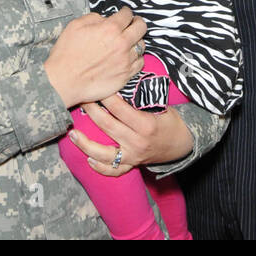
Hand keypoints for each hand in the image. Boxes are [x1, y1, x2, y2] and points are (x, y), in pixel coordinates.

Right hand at [43, 6, 144, 108]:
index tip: (125, 13)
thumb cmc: (66, 54)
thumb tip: (105, 20)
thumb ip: (94, 18)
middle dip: (137, 22)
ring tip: (130, 42)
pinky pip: (140, 63)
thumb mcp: (75, 25)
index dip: (126, 12)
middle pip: (141, 27)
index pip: (127, 14)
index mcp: (110, 28)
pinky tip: (129, 57)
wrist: (64, 81)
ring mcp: (125, 61)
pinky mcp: (125, 76)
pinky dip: (136, 58)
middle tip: (133, 23)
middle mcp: (122, 43)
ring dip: (136, 41)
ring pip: (142, 46)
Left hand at [67, 95, 192, 176]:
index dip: (106, 96)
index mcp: (145, 125)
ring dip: (86, 144)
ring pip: (104, 154)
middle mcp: (137, 142)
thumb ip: (141, 98)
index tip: (95, 86)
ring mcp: (133, 156)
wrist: (183, 144)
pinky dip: (100, 167)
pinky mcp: (132, 165)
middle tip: (80, 99)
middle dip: (91, 111)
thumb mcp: (161, 106)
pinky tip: (88, 160)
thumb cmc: (170, 121)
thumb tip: (119, 84)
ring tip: (72, 134)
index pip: (119, 109)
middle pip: (107, 126)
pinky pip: (114, 171)